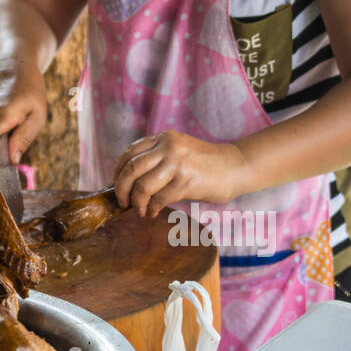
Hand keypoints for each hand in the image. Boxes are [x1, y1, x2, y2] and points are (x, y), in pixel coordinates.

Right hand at [0, 58, 46, 161]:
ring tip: (10, 125)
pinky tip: (1, 122)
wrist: (11, 69)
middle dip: (0, 148)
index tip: (11, 157)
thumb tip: (13, 160)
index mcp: (2, 113)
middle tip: (16, 135)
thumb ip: (24, 139)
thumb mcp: (37, 116)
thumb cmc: (29, 93)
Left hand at [113, 131, 250, 217]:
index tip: (115, 186)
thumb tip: (126, 180)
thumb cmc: (203, 163)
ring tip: (140, 210)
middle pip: (131, 169)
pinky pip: (160, 198)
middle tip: (122, 202)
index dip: (117, 172)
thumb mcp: (177, 150)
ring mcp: (178, 163)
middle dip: (121, 189)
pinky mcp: (187, 181)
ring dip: (137, 202)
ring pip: (143, 185)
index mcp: (163, 138)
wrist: (235, 166)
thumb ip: (155, 158)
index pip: (129, 153)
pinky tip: (154, 212)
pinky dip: (153, 208)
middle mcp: (169, 147)